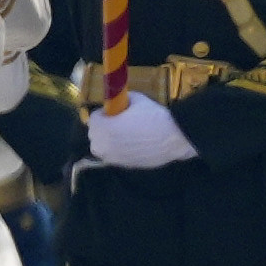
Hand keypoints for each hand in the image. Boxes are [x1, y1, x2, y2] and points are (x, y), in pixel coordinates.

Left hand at [80, 94, 197, 173]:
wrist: (172, 138)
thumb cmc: (153, 116)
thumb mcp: (135, 99)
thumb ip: (121, 101)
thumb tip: (118, 101)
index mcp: (102, 127)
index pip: (93, 118)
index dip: (105, 113)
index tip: (115, 111)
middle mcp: (102, 145)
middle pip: (95, 134)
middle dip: (104, 127)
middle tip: (120, 122)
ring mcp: (112, 158)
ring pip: (102, 147)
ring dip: (108, 140)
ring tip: (125, 134)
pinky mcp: (122, 166)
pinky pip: (114, 156)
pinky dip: (118, 150)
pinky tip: (133, 145)